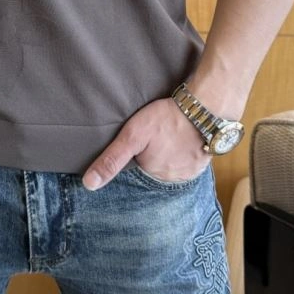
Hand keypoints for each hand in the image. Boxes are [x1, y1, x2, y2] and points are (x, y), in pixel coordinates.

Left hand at [81, 97, 211, 190]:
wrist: (204, 109)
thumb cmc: (166, 118)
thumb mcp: (132, 135)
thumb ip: (112, 159)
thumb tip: (88, 184)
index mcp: (151, 175)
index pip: (136, 170)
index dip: (135, 156)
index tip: (139, 144)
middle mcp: (170, 181)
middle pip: (153, 169)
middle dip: (152, 156)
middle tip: (155, 136)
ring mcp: (188, 174)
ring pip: (170, 166)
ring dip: (167, 156)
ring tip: (167, 138)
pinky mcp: (201, 164)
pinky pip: (186, 163)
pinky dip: (182, 154)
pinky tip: (180, 140)